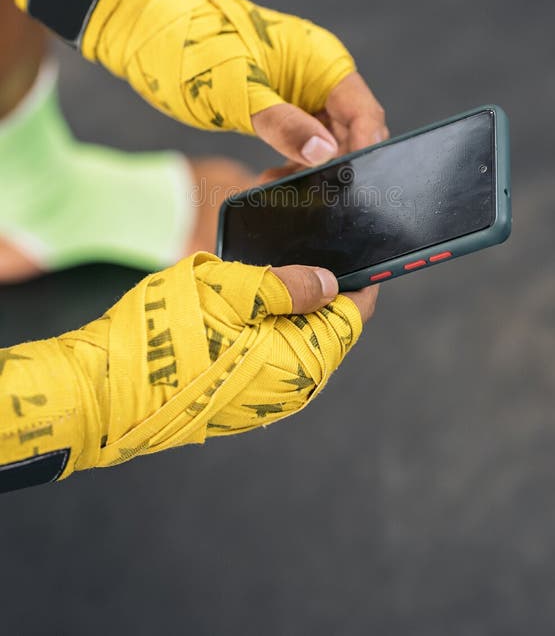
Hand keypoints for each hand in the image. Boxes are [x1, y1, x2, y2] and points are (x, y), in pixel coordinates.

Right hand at [0, 252, 377, 488]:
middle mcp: (293, 388)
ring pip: (298, 339)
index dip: (358, 278)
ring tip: (263, 271)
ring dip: (290, 306)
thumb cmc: (164, 338)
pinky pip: (271, 355)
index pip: (354, 314)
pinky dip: (268, 326)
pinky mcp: (240, 399)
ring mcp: (266, 398)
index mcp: (302, 361)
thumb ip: (288, 284)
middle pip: (328, 327)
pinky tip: (241, 302)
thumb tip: (330, 282)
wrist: (105, 390)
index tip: (353, 247)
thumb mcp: (232, 291)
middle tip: (296, 248)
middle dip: (321, 287)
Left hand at [15, 0, 388, 164]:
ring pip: (323, 142)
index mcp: (321, 60)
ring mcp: (296, 91)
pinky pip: (298, 141)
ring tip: (280, 190)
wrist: (144, 31)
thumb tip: (325, 155)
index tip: (349, 187)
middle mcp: (316, 75)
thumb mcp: (239, 92)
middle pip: (349, 132)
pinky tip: (270, 181)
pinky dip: (289, 163)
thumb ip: (284, 124)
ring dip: (308, 170)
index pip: (364, 114)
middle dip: (333, 167)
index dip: (363, 152)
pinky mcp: (275, 105)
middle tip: (310, 198)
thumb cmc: (191, 46)